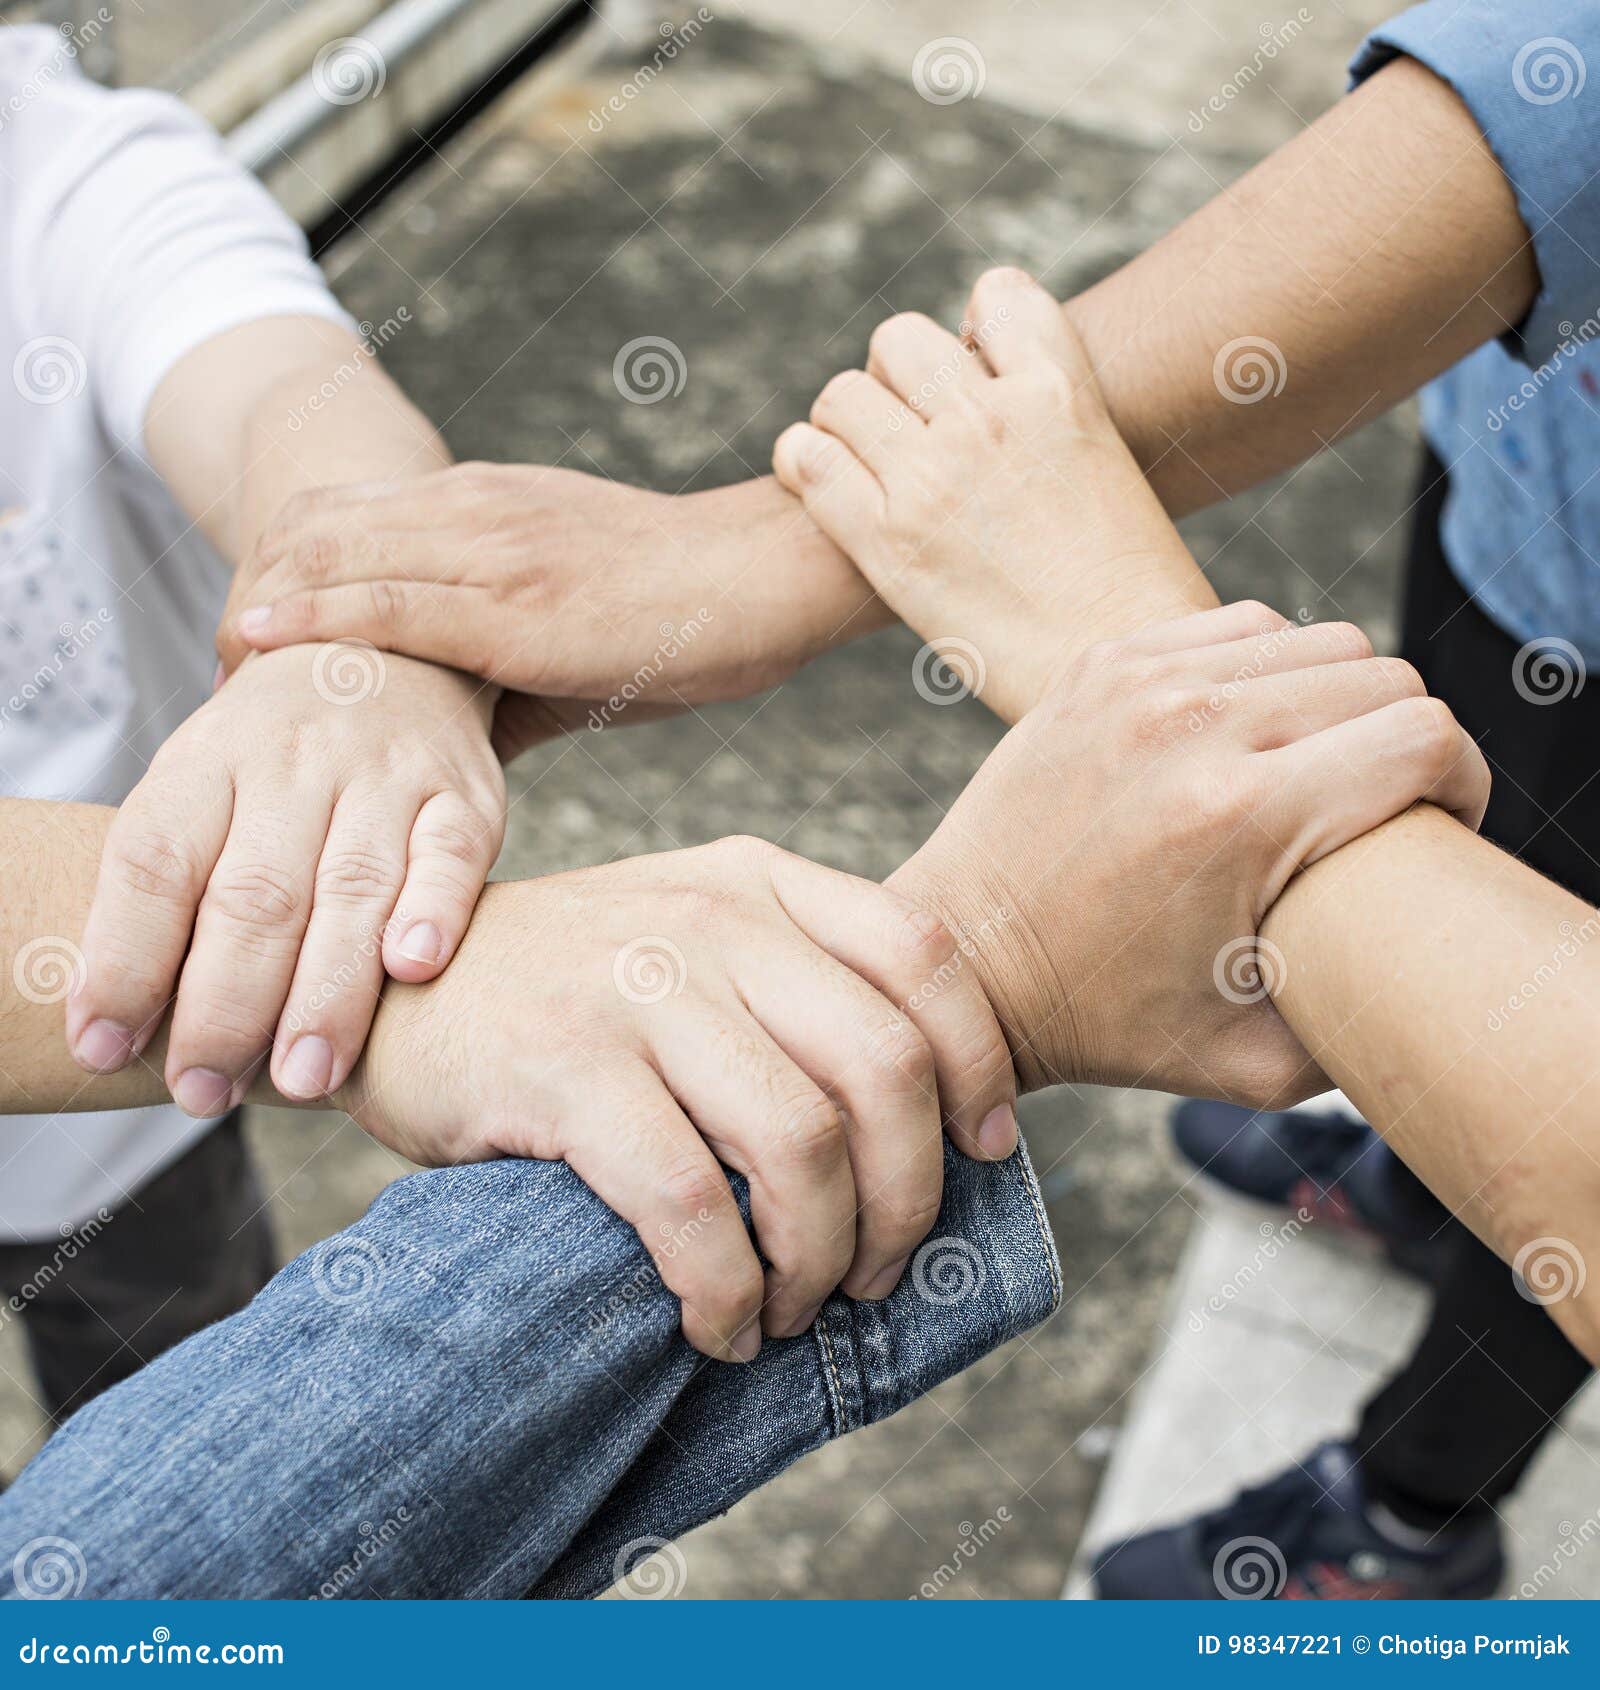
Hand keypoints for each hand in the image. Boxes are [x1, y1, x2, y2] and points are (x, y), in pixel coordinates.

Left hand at [66, 645, 504, 1109]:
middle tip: (207, 1094)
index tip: (104, 1048)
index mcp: (206, 763)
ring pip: (353, 886)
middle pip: (255, 892)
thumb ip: (168, 897)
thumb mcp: (201, 792)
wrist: (390, 656)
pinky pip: (452, 854)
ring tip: (302, 1078)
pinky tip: (413, 967)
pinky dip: (435, 910)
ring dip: (327, 991)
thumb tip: (116, 1031)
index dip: (124, 960)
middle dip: (227, 1006)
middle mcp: (293, 762)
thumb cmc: (275, 766)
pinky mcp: (466, 794)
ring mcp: (385, 774)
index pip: (154, 863)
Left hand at [212, 466, 888, 752]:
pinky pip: (387, 602)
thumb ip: (496, 675)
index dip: (278, 565)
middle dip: (252, 588)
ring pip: (330, 552)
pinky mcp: (513, 604)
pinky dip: (313, 619)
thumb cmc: (677, 611)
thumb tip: (448, 749)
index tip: (243, 637)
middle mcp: (470, 508)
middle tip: (213, 669)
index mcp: (480, 505)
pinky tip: (256, 639)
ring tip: (215, 670)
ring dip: (261, 604)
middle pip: (312, 523)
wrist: (761, 577)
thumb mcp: (568, 626)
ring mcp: (489, 547)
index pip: (340, 513)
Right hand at [340, 837, 1018, 1359]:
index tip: (986, 1149)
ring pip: (799, 1144)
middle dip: (907, 1197)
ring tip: (794, 1306)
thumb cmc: (567, 989)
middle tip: (877, 1268)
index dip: (980, 1065)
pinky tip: (721, 1324)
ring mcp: (639, 988)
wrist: (389, 981)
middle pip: (884, 1067)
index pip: (924, 957)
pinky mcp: (566, 1066)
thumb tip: (922, 1123)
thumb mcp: (688, 939)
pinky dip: (725, 1288)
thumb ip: (791, 987)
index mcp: (759, 884)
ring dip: (819, 1259)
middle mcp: (713, 920)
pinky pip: (688, 1202)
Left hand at [773, 266, 1215, 718]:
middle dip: (898, 378)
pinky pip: (809, 462)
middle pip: (901, 342)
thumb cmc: (1131, 591)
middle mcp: (991, 419)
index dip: (977, 333)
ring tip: (866, 465)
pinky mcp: (887, 541)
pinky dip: (803, 463)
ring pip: (845, 393)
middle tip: (910, 433)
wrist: (1122, 670)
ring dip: (847, 422)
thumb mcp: (1111, 471)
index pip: (996, 297)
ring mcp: (933, 477)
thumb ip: (1053, 424)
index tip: (977, 377)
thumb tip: (1002, 409)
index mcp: (1060, 392)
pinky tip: (819, 488)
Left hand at [890, 602, 1489, 1106]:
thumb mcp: (1253, 1064)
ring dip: (1338, 698)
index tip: (1439, 827)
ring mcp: (1141, 681)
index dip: (1462, 783)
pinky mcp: (1102, 663)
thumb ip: (1366, 1025)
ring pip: (1315, 640)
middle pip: (1382, 679)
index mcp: (1242, 816)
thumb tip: (1431, 974)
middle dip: (1406, 743)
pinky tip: (1250, 727)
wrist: (966, 960)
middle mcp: (1193, 727)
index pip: (1425, 740)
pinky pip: (1237, 626)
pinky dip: (1265, 668)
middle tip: (1379, 806)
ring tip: (1317, 765)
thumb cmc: (1106, 1020)